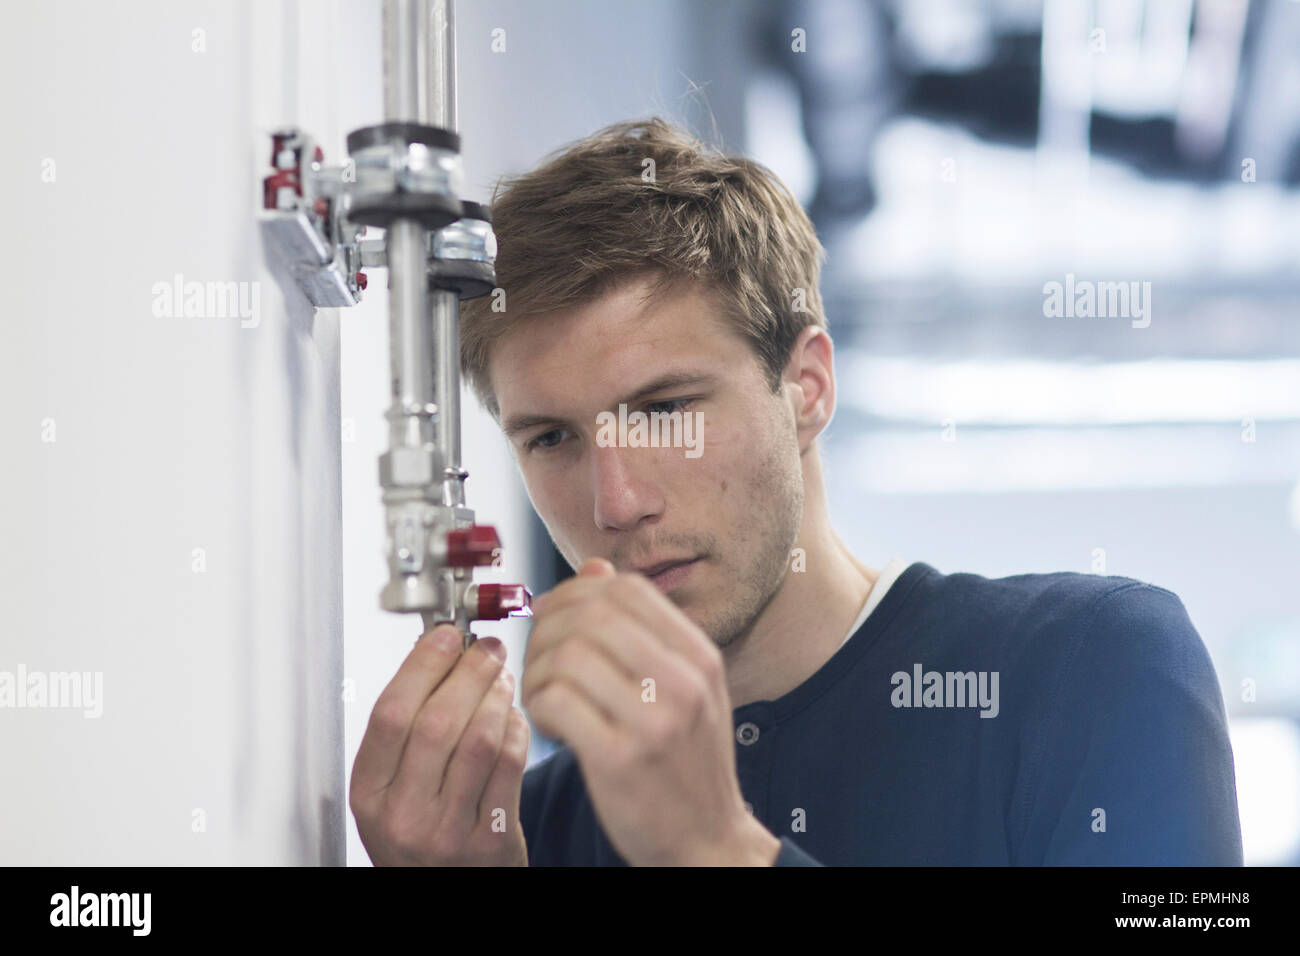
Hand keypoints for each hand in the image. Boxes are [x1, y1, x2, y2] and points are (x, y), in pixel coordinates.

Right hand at [350, 625, 529, 865]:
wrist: (444, 890)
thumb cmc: (420, 830)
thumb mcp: (390, 787)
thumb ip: (405, 730)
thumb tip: (438, 653)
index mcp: (370, 792)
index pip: (390, 713)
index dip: (421, 665)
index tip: (445, 636)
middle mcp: (403, 813)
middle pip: (436, 722)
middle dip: (468, 672)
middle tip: (487, 648)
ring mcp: (448, 829)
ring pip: (478, 739)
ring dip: (496, 696)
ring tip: (502, 678)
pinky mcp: (491, 839)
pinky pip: (510, 765)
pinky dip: (516, 728)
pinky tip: (513, 716)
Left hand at [521, 559, 779, 865]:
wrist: (707, 842)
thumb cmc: (687, 764)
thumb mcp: (685, 688)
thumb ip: (643, 631)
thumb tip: (596, 571)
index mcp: (700, 656)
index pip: (627, 589)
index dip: (576, 591)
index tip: (554, 614)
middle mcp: (684, 682)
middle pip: (592, 614)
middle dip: (548, 627)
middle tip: (538, 654)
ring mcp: (655, 721)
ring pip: (567, 655)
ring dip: (538, 670)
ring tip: (543, 694)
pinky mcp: (619, 759)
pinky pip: (556, 702)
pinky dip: (538, 705)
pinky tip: (549, 723)